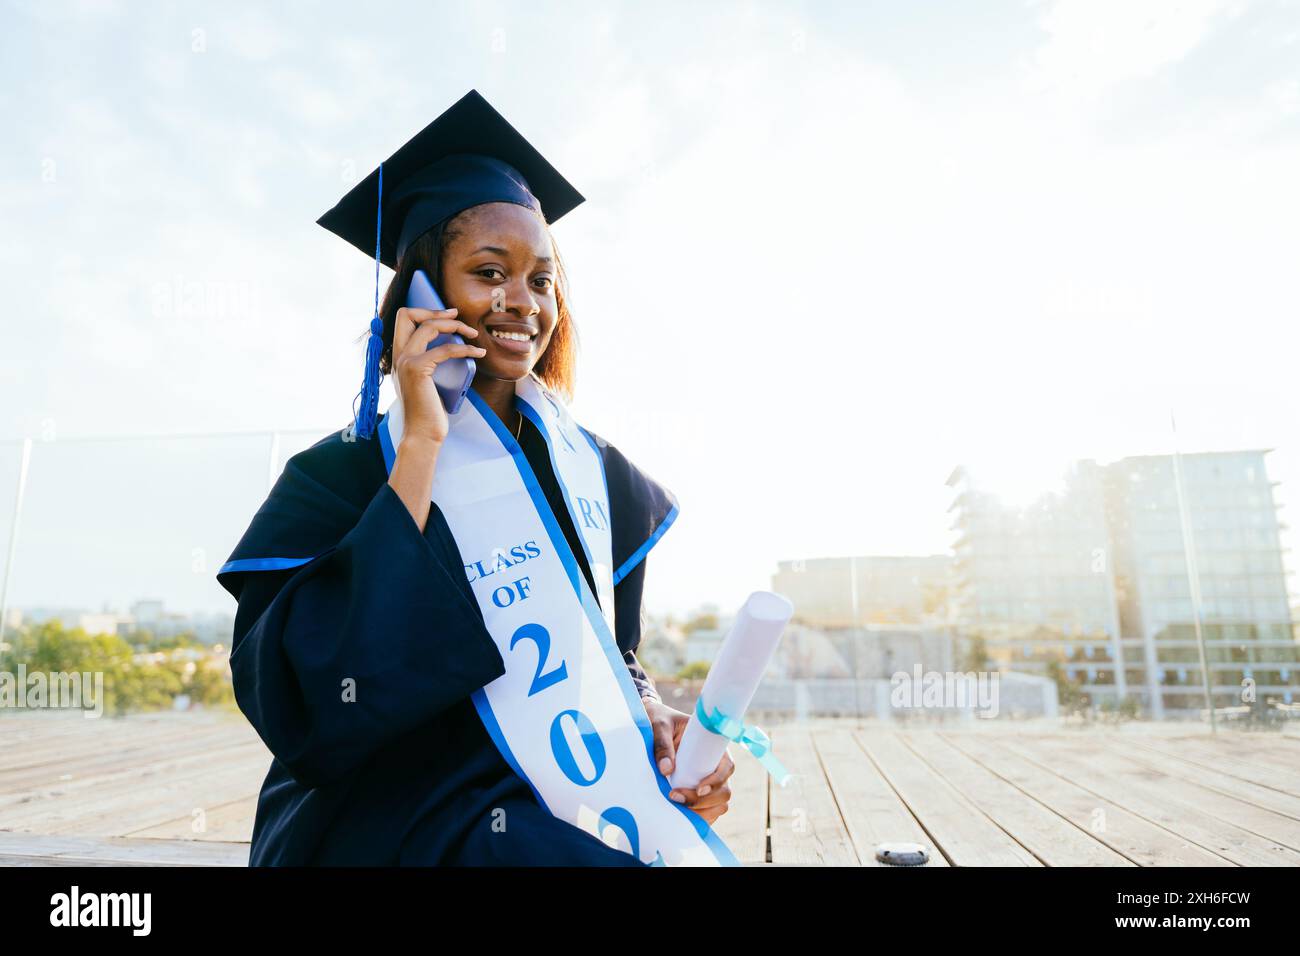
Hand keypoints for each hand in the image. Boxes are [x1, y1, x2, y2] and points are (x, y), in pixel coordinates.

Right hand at [390, 305, 485, 443]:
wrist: (423, 434)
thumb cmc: (429, 411)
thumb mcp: (428, 381)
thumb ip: (430, 362)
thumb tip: (450, 346)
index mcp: (399, 356)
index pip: (403, 320)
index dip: (425, 311)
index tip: (449, 315)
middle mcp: (398, 356)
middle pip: (407, 314)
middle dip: (435, 310)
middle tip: (458, 316)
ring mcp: (405, 361)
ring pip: (428, 326)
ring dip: (455, 325)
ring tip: (473, 334)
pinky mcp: (417, 370)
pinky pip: (445, 349)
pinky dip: (465, 349)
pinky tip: (478, 354)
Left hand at [641, 697, 734, 824]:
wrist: (649, 724)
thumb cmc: (659, 719)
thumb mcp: (659, 725)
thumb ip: (662, 743)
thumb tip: (666, 769)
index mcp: (714, 746)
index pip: (727, 767)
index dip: (717, 781)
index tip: (698, 789)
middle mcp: (714, 766)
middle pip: (724, 791)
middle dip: (703, 801)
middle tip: (674, 796)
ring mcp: (707, 781)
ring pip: (718, 805)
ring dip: (700, 812)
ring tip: (674, 806)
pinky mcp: (697, 792)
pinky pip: (707, 812)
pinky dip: (698, 819)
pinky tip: (680, 817)